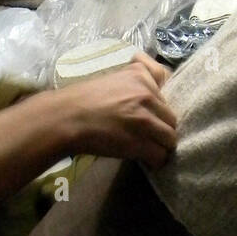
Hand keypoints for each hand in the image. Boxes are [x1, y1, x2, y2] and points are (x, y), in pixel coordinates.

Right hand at [62, 52, 176, 168]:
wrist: (65, 118)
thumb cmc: (81, 99)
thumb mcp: (111, 79)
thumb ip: (132, 81)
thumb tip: (150, 95)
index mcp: (139, 75)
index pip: (168, 80)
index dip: (161, 98)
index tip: (153, 109)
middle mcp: (146, 93)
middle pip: (171, 116)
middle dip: (161, 126)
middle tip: (147, 134)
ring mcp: (145, 119)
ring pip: (170, 137)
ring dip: (160, 145)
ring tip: (147, 148)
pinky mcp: (140, 142)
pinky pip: (159, 155)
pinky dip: (154, 160)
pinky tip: (144, 159)